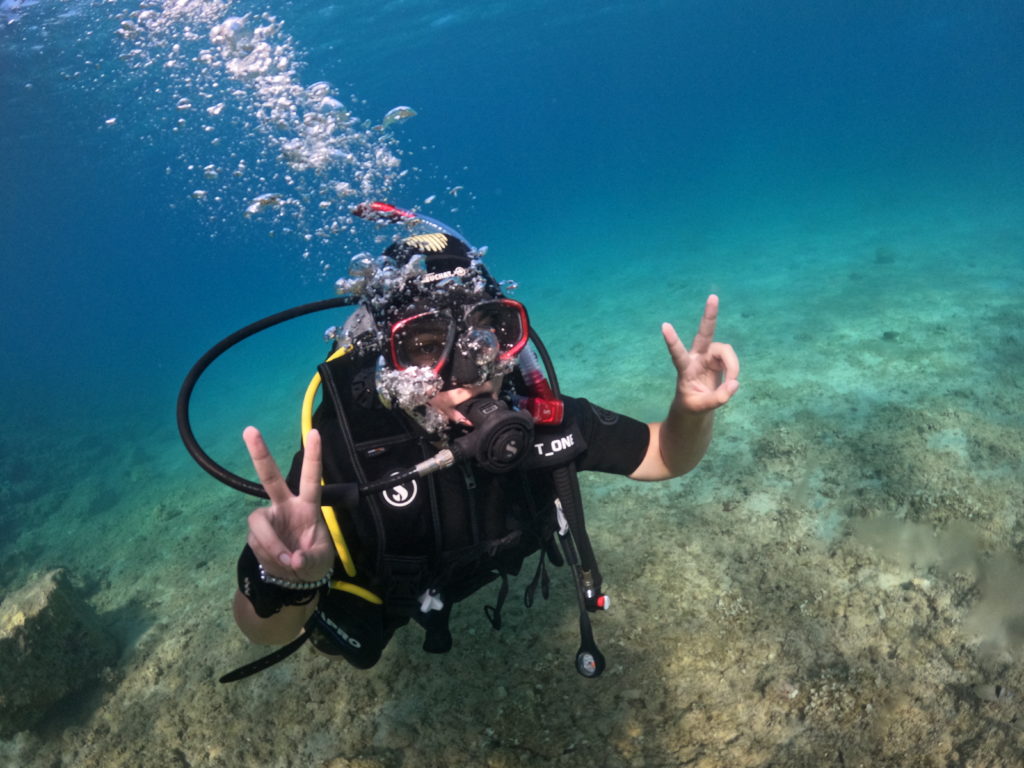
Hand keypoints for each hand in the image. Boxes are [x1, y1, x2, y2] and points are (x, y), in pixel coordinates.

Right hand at [243, 426, 333, 581]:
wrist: (294, 579)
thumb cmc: (313, 561)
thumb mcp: (320, 562)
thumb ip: (310, 559)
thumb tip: (294, 558)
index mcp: (307, 506)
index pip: (311, 478)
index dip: (313, 456)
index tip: (314, 432)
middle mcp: (285, 506)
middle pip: (270, 477)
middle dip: (260, 454)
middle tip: (250, 430)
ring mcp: (268, 518)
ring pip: (259, 522)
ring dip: (271, 544)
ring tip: (287, 561)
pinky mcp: (255, 534)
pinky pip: (257, 543)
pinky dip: (269, 556)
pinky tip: (279, 563)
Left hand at [662, 294, 739, 412]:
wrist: (695, 405)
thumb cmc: (691, 405)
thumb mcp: (700, 408)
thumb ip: (717, 398)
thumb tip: (734, 384)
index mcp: (685, 369)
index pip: (677, 354)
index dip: (672, 341)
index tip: (664, 326)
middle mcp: (696, 357)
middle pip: (704, 334)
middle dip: (710, 316)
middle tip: (713, 297)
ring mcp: (708, 356)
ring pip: (725, 351)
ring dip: (732, 366)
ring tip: (732, 383)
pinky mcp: (718, 359)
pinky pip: (731, 360)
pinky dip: (734, 370)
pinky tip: (730, 382)